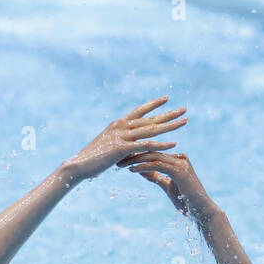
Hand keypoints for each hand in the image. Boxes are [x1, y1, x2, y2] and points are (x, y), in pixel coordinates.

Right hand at [61, 97, 185, 181]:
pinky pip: (146, 145)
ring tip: (184, 122)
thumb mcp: (106, 146)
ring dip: (170, 125)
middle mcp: (121, 126)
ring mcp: (122, 136)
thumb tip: (126, 145)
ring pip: (151, 129)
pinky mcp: (122, 148)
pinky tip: (174, 143)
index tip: (166, 99)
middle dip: (168, 113)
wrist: (78, 165)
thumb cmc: (91, 158)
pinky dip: (161, 144)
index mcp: (117, 124)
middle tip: (184, 109)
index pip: (139, 111)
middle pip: (150, 118)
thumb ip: (119, 142)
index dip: (153, 104)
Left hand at [117, 151, 213, 218]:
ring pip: (153, 157)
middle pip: (152, 152)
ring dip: (135, 160)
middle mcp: (180, 158)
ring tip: (121, 164)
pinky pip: (157, 165)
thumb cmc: (186, 200)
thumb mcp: (167, 186)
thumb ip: (157, 177)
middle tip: (117, 159)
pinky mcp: (180, 170)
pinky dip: (143, 167)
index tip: (122, 158)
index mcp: (177, 159)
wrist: (201, 211)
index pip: (153, 153)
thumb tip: (143, 171)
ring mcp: (181, 163)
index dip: (136, 155)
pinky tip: (132, 170)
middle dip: (133, 155)